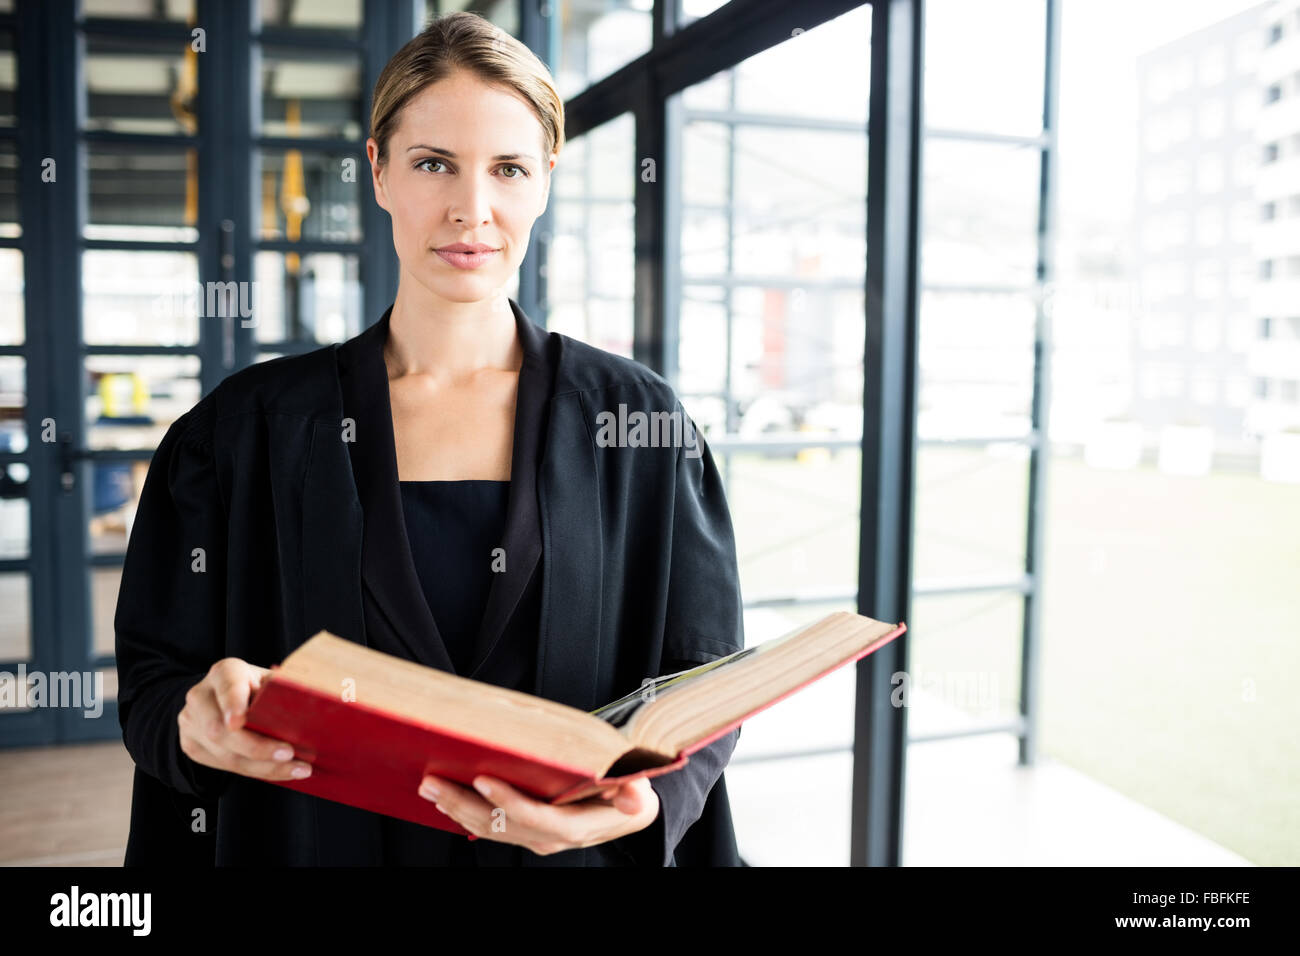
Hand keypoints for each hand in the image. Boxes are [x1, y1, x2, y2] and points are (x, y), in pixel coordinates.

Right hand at [177, 657, 311, 781]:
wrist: (219, 699)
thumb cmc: (256, 688)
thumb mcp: (270, 679)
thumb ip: (283, 687)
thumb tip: (318, 699)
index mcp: (224, 673)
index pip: (227, 686)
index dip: (232, 703)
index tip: (238, 721)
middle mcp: (200, 696)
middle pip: (221, 730)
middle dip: (257, 747)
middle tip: (289, 754)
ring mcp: (191, 723)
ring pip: (224, 754)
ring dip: (263, 766)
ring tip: (298, 769)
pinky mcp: (191, 745)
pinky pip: (223, 766)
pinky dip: (257, 771)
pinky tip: (281, 771)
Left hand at [418, 772, 659, 855]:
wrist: (630, 813)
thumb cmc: (630, 794)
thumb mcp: (638, 791)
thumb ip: (633, 793)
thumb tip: (635, 793)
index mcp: (574, 827)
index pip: (533, 817)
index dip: (506, 801)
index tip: (481, 779)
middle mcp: (549, 839)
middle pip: (500, 826)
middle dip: (464, 804)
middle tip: (434, 783)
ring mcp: (536, 840)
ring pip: (489, 831)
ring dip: (457, 810)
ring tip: (430, 789)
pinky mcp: (527, 835)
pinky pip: (492, 831)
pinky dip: (466, 818)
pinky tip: (446, 804)